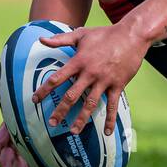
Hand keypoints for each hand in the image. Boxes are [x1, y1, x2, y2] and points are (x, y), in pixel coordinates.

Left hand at [34, 24, 149, 135]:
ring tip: (73, 131)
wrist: (131, 35)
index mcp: (79, 61)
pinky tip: (107, 132)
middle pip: (72, 96)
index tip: (35, 100)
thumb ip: (60, 39)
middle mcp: (90, 73)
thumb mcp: (81, 34)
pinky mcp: (118, 85)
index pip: (57, 78)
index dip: (44, 89)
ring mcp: (104, 80)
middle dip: (60, 111)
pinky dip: (110, 119)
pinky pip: (112, 105)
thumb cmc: (105, 34)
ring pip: (90, 104)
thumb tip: (41, 40)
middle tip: (52, 123)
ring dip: (81, 119)